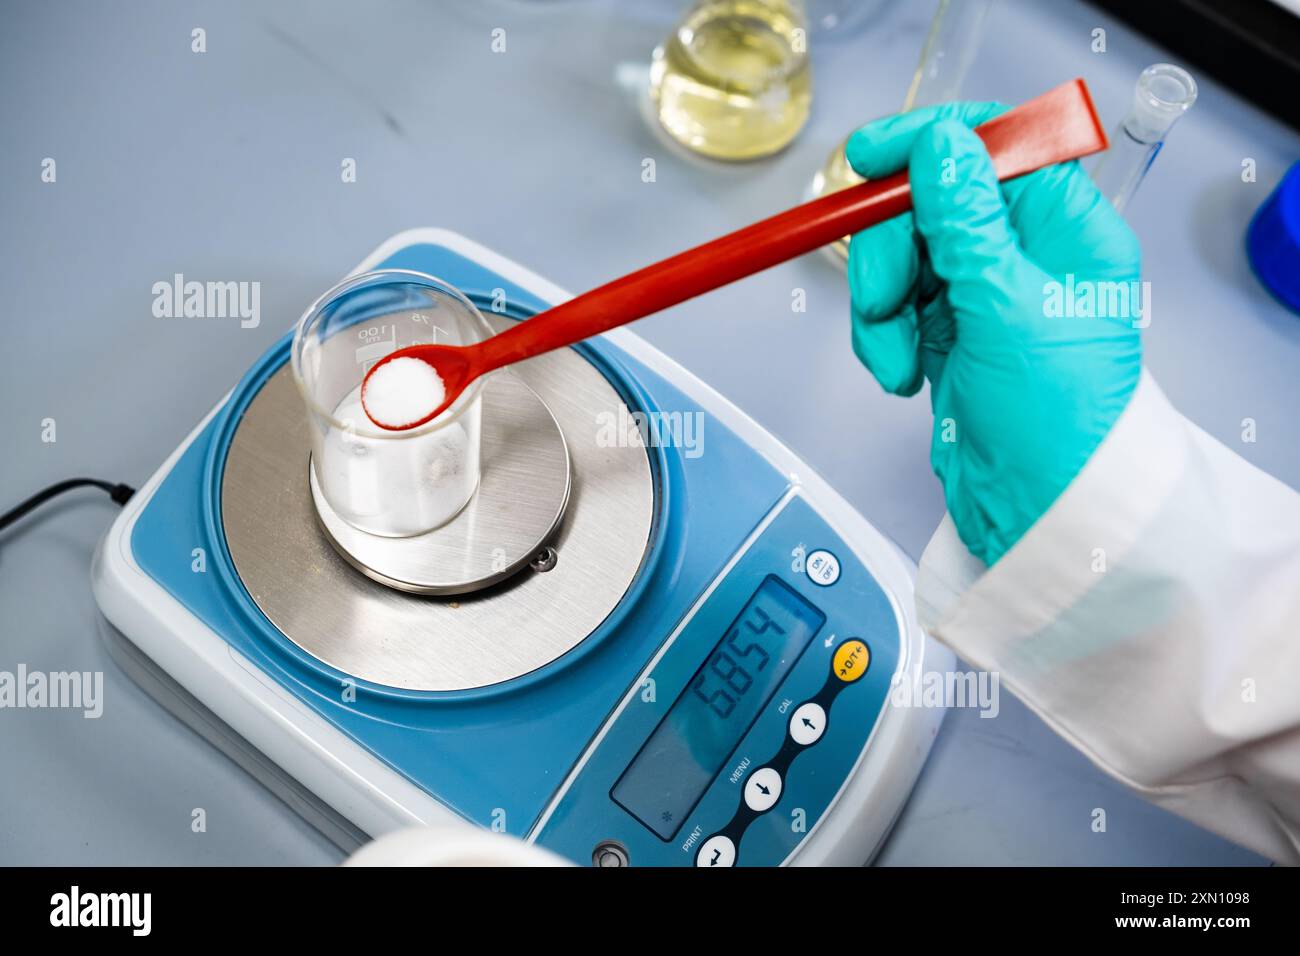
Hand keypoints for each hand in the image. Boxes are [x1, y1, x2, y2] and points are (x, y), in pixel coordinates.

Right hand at [845, 102, 1143, 564]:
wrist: (1037, 510)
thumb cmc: (1054, 420)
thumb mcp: (1005, 306)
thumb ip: (966, 220)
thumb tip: (940, 145)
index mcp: (1064, 228)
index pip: (994, 145)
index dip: (928, 143)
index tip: (868, 158)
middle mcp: (1024, 251)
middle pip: (928, 202)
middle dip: (890, 252)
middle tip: (882, 301)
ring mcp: (983, 290)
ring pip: (901, 255)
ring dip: (881, 305)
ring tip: (896, 358)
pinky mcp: (949, 330)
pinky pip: (893, 304)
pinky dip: (883, 335)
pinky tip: (902, 373)